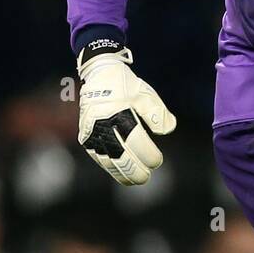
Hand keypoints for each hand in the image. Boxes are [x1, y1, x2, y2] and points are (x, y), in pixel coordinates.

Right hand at [77, 42, 175, 185]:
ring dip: (120, 172)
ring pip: (106, 158)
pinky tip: (120, 172)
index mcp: (118, 110)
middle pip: (119, 154)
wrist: (98, 72)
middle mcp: (102, 122)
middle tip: (147, 177)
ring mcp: (91, 130)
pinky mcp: (85, 134)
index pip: (135, 139)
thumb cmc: (125, 84)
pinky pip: (96, 154)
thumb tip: (168, 129)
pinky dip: (108, 166)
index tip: (157, 161)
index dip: (147, 154)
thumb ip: (157, 112)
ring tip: (134, 180)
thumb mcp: (145, 93)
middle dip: (134, 169)